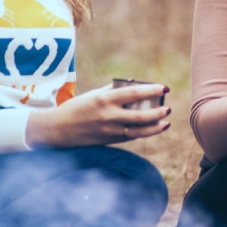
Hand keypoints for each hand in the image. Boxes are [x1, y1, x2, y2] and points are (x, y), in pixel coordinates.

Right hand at [26, 82, 170, 146]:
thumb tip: (134, 85)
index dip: (152, 90)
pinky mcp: (109, 141)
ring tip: (166, 122)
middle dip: (157, 112)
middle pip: (140, 115)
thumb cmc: (77, 108)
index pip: (134, 93)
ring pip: (138, 130)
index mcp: (104, 99)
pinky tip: (154, 129)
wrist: (58, 130)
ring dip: (155, 127)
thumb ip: (113, 90)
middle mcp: (108, 115)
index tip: (165, 87)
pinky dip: (144, 133)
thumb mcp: (94, 95)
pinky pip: (131, 137)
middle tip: (168, 108)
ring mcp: (109, 130)